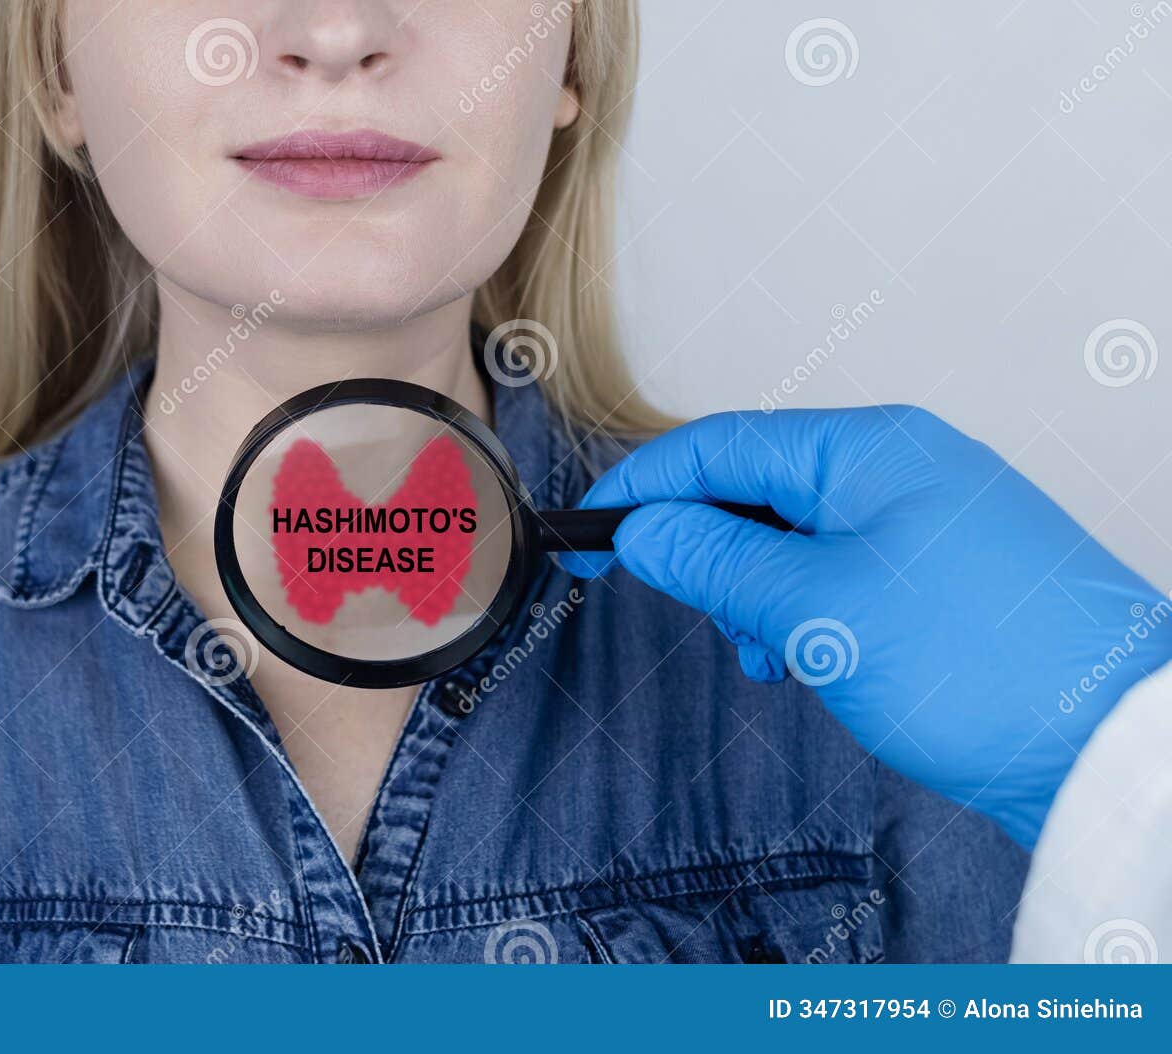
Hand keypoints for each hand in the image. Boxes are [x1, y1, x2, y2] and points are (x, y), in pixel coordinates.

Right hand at [562, 406, 1171, 847]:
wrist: (1110, 744)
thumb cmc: (978, 664)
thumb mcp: (815, 609)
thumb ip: (715, 559)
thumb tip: (642, 529)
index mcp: (867, 449)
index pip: (719, 444)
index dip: (642, 486)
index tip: (585, 529)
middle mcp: (899, 468)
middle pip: (756, 487)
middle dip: (710, 552)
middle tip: (695, 610)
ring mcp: (925, 520)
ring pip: (794, 537)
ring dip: (757, 593)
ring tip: (772, 654)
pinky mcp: (941, 575)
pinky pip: (839, 573)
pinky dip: (803, 613)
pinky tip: (806, 661)